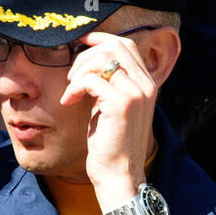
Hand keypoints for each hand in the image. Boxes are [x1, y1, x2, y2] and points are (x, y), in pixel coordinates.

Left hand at [59, 30, 156, 212]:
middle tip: (72, 75)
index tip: (81, 43)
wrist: (118, 175)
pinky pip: (90, 80)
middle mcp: (146, 85)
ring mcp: (135, 93)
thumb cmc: (111, 144)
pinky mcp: (120, 104)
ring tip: (70, 89)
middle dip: (87, 55)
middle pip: (115, 46)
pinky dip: (74, 87)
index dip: (102, 39)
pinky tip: (69, 102)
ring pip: (103, 59)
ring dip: (79, 70)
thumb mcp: (112, 108)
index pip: (126, 45)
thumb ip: (109, 85)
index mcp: (147, 84)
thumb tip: (89, 63)